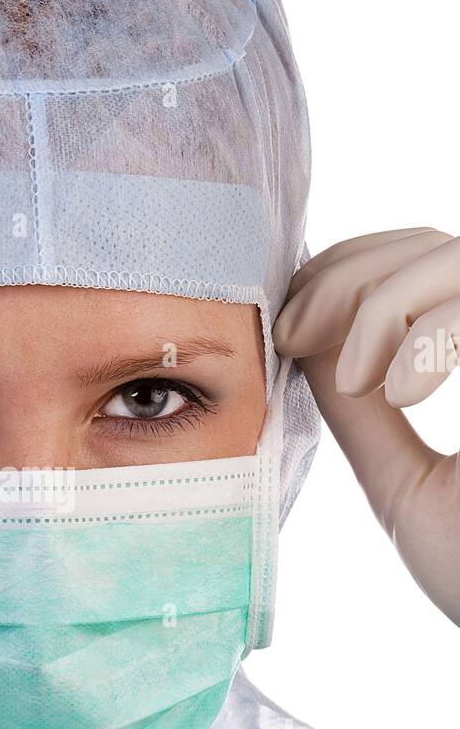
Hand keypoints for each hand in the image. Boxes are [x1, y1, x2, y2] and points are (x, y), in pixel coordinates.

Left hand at [273, 227, 459, 624]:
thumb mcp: (404, 484)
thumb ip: (360, 411)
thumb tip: (307, 338)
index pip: (423, 262)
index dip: (348, 271)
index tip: (289, 327)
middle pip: (439, 244)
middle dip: (351, 278)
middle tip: (295, 335)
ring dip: (385, 301)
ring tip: (357, 381)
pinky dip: (435, 329)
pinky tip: (402, 391)